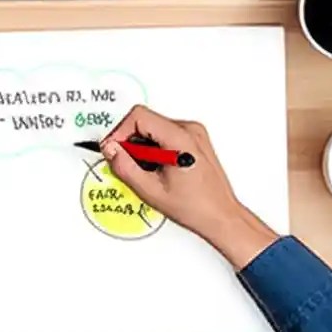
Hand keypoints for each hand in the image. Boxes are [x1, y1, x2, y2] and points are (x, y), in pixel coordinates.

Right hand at [102, 105, 277, 268]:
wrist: (221, 215)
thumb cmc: (196, 207)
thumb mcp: (151, 191)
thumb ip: (125, 167)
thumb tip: (111, 150)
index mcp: (180, 138)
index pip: (139, 116)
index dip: (120, 131)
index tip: (113, 148)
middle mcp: (189, 130)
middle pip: (146, 120)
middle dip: (130, 142)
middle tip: (128, 164)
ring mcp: (194, 134)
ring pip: (154, 128)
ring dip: (143, 147)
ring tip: (148, 171)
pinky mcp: (194, 140)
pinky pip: (165, 135)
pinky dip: (155, 149)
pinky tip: (158, 169)